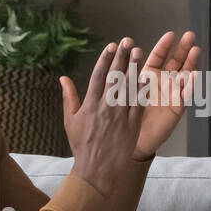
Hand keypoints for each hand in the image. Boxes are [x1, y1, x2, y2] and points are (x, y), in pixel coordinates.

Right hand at [61, 38, 143, 196]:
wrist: (96, 169)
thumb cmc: (82, 146)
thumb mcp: (70, 121)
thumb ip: (69, 97)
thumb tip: (62, 78)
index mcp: (89, 104)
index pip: (98, 76)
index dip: (105, 59)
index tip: (111, 46)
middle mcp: (105, 107)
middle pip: (114, 76)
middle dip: (121, 57)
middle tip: (128, 41)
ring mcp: (119, 115)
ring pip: (128, 87)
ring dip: (133, 68)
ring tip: (138, 52)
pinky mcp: (132, 125)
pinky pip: (139, 104)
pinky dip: (143, 89)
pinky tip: (148, 76)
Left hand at [132, 31, 200, 158]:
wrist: (132, 140)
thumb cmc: (126, 116)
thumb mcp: (123, 92)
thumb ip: (123, 75)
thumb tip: (121, 55)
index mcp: (148, 76)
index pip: (158, 57)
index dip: (165, 46)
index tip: (170, 35)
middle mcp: (162, 83)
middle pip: (175, 62)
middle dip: (183, 49)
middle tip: (190, 36)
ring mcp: (171, 94)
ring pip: (183, 75)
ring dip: (190, 63)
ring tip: (196, 50)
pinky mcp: (177, 108)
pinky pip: (185, 96)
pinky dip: (190, 86)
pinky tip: (194, 76)